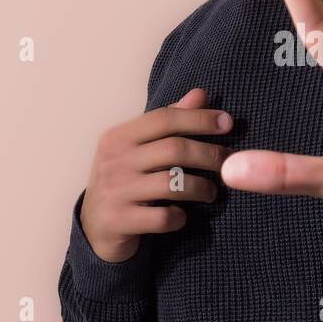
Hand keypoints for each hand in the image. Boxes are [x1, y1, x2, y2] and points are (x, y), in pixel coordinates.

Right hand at [80, 87, 231, 260]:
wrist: (94, 226)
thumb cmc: (124, 180)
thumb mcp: (138, 148)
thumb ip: (169, 122)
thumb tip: (200, 94)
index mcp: (118, 136)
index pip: (164, 118)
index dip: (199, 118)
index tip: (228, 122)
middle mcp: (114, 160)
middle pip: (174, 149)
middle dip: (208, 154)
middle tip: (228, 163)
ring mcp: (115, 191)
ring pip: (172, 184)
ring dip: (201, 187)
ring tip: (211, 192)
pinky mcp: (119, 221)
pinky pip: (163, 217)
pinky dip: (179, 217)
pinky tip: (182, 216)